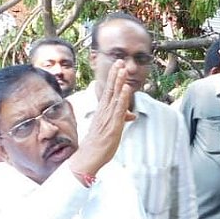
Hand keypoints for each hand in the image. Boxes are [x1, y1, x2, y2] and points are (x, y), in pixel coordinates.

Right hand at [71, 61, 133, 176]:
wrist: (88, 158)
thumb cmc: (99, 144)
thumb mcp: (112, 128)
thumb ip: (121, 118)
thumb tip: (131, 114)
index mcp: (102, 112)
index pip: (108, 91)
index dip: (113, 78)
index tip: (117, 66)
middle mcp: (104, 112)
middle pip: (110, 90)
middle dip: (115, 74)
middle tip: (119, 61)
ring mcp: (108, 118)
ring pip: (114, 96)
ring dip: (119, 81)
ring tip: (122, 68)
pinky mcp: (113, 125)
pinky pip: (118, 109)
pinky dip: (122, 98)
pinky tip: (125, 88)